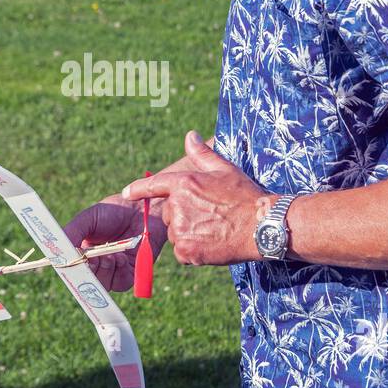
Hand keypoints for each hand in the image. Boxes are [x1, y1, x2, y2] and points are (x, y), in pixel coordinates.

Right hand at [62, 194, 168, 291]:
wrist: (141, 209)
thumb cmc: (114, 211)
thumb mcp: (87, 218)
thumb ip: (72, 233)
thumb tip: (57, 253)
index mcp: (83, 253)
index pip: (72, 269)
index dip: (71, 270)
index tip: (72, 263)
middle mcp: (98, 264)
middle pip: (86, 280)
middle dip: (88, 271)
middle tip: (92, 258)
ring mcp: (114, 270)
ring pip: (102, 284)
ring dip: (104, 270)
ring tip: (108, 255)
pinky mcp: (131, 273)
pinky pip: (120, 283)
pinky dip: (119, 271)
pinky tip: (120, 257)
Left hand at [120, 130, 267, 265]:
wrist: (261, 227)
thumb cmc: (245, 196)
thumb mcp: (224, 169)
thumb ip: (201, 154)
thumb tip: (189, 135)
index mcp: (184, 183)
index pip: (152, 185)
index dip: (137, 189)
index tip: (126, 193)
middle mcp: (177, 206)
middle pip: (168, 214)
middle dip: (183, 216)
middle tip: (210, 216)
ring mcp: (180, 230)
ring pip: (176, 234)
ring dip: (188, 235)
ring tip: (214, 231)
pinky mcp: (186, 251)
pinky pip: (182, 252)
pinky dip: (193, 251)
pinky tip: (212, 244)